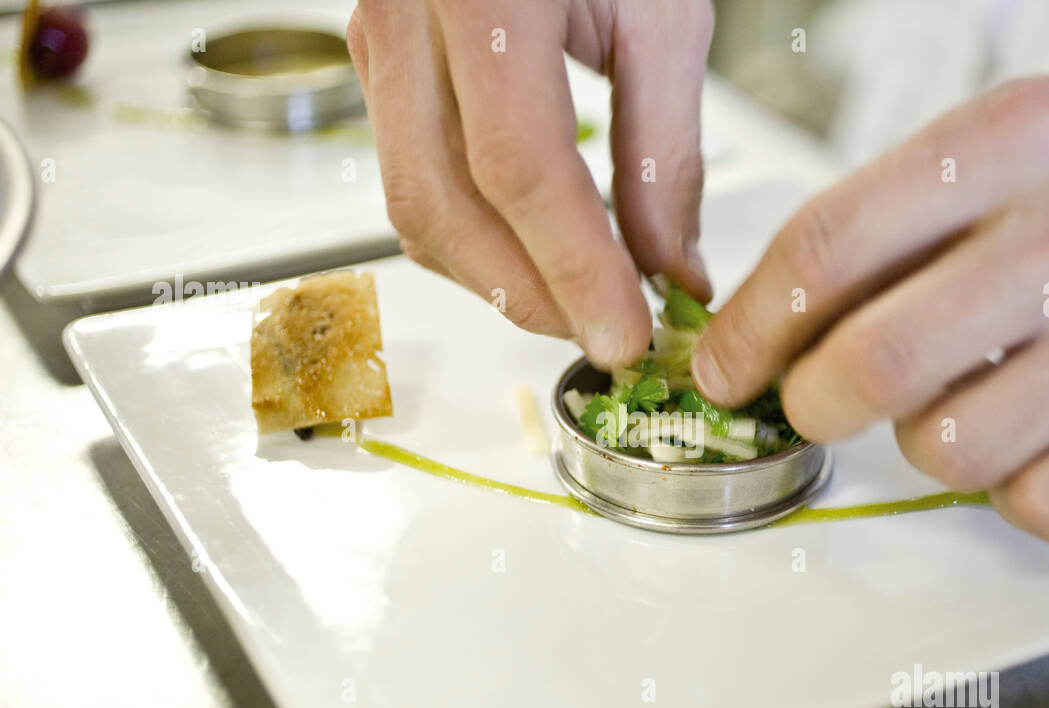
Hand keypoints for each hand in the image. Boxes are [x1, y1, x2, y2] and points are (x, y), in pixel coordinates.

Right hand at [347, 0, 713, 368]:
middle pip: (443, 206)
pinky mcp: (380, 66)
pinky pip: (413, 181)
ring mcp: (378, 40)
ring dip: (500, 278)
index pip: (519, 166)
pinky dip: (475, 240)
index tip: (628, 335)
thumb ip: (664, 152)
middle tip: (608, 334)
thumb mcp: (662, 11)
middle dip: (530, 294)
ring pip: (416, 208)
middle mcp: (408, 14)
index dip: (574, 269)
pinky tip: (536, 255)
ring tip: (582, 301)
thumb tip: (670, 270)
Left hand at [692, 60, 1048, 541]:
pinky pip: (1043, 506)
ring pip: (951, 450)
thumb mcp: (1012, 132)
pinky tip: (1029, 438)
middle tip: (813, 400)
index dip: (752, 327)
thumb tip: (774, 317)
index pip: (831, 248)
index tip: (725, 366)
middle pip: (876, 363)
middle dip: (811, 403)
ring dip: (924, 443)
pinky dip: (1013, 491)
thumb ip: (894, 216)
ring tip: (958, 402)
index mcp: (1017, 140)